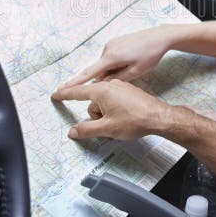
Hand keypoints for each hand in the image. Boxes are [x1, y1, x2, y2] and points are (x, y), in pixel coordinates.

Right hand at [51, 79, 174, 140]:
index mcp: (102, 90)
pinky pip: (113, 101)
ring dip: (106, 115)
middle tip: (109, 126)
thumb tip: (72, 131)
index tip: (55, 94)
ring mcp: (120, 87)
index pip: (78, 92)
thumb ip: (86, 129)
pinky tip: (126, 118)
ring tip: (121, 122)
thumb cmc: (135, 120)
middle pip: (92, 102)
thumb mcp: (107, 128)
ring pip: (103, 103)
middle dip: (96, 116)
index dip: (65, 94)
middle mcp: (110, 85)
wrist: (159, 116)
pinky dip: (115, 111)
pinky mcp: (128, 91)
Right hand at [55, 26, 173, 92]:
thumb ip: (116, 79)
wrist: (160, 36)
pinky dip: (115, 64)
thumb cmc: (150, 55)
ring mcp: (111, 44)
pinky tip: (130, 61)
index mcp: (111, 58)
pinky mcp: (115, 42)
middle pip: (99, 70)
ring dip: (113, 70)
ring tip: (133, 66)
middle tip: (124, 76)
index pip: (88, 74)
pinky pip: (110, 58)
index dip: (74, 83)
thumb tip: (101, 85)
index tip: (60, 90)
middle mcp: (107, 49)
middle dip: (106, 78)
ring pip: (105, 65)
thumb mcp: (135, 72)